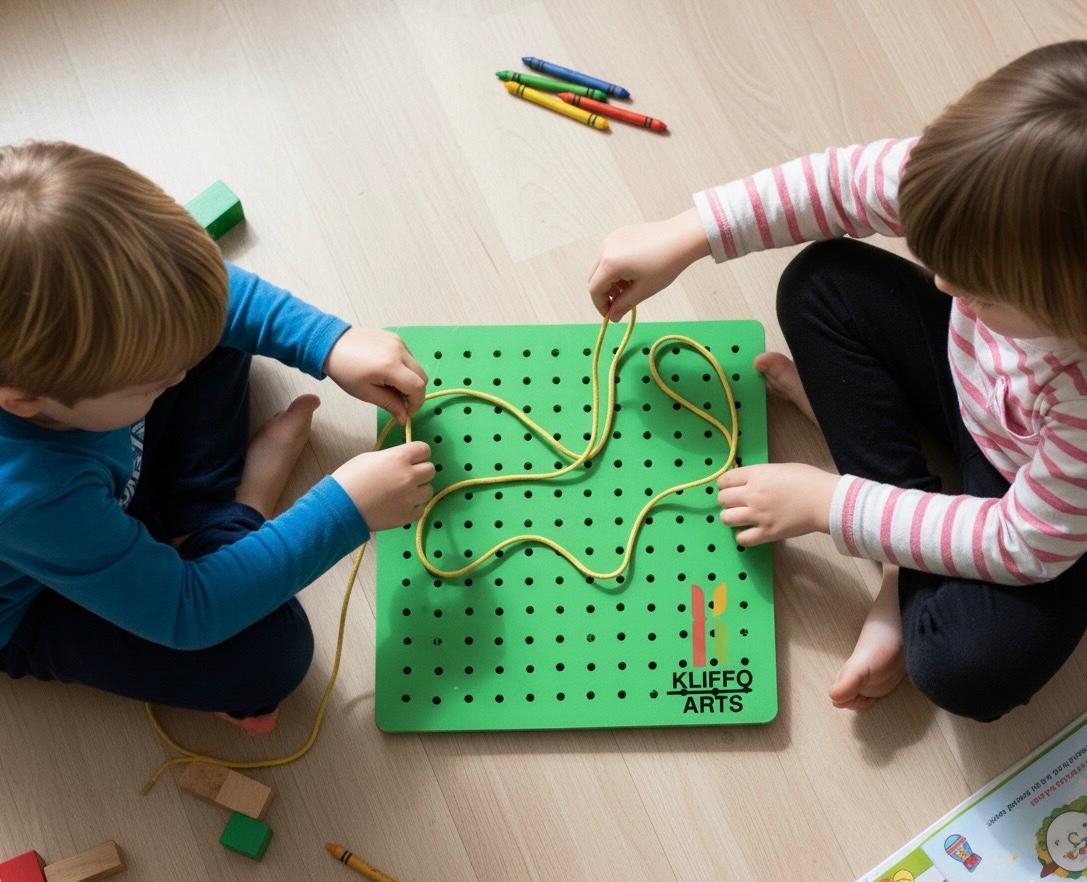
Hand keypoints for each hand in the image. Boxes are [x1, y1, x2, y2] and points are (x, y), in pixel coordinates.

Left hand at [324, 328, 426, 424]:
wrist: (331, 345)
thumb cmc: (345, 370)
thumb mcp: (366, 393)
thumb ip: (390, 404)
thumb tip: (404, 417)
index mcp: (391, 366)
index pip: (417, 387)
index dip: (416, 403)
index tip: (407, 412)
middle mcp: (399, 351)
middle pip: (422, 377)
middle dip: (415, 393)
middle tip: (400, 401)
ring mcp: (398, 342)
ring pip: (417, 367)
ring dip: (410, 380)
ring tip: (391, 386)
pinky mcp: (396, 337)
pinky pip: (409, 357)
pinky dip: (405, 368)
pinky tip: (388, 373)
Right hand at [332, 442, 433, 530]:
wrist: (339, 507)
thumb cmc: (349, 480)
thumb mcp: (369, 458)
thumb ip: (392, 457)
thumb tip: (404, 460)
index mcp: (399, 458)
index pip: (424, 449)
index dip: (418, 454)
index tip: (413, 458)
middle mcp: (409, 476)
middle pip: (430, 469)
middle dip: (420, 471)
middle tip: (406, 476)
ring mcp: (410, 497)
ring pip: (428, 490)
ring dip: (418, 490)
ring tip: (401, 492)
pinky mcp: (407, 515)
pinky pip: (420, 508)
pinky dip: (412, 507)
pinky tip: (399, 505)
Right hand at [587, 208, 710, 320]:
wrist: (682, 237)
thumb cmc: (666, 264)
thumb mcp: (643, 290)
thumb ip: (624, 305)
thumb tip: (612, 317)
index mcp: (610, 263)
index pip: (594, 289)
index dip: (600, 305)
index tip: (611, 315)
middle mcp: (606, 248)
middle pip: (594, 277)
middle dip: (605, 293)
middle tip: (621, 302)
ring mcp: (612, 239)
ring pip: (602, 267)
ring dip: (610, 281)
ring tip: (631, 286)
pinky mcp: (619, 234)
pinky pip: (609, 255)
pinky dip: (615, 268)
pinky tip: (634, 271)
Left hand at [716, 463, 837, 544]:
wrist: (825, 500)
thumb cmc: (809, 480)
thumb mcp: (780, 468)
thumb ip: (761, 474)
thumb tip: (747, 480)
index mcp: (756, 475)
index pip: (725, 479)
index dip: (724, 484)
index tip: (729, 487)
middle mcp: (752, 495)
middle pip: (723, 499)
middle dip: (726, 500)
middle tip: (735, 502)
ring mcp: (758, 515)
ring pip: (726, 518)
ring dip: (730, 517)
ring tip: (739, 517)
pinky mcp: (767, 533)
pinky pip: (742, 539)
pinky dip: (742, 536)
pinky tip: (748, 532)